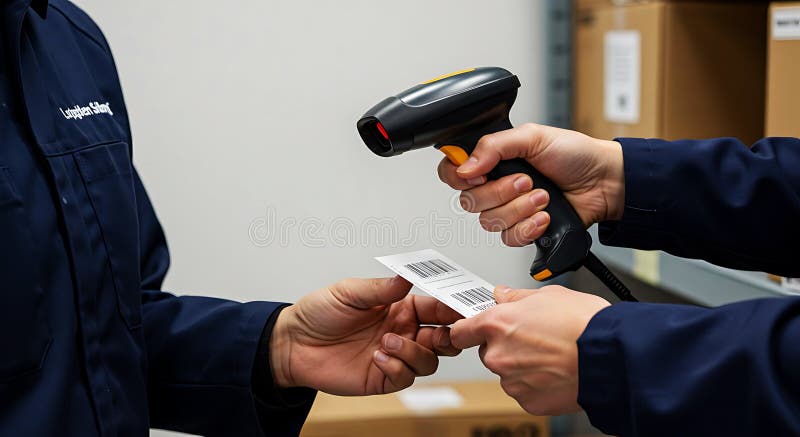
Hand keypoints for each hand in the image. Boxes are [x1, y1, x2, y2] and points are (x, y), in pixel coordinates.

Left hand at [270, 276, 461, 394]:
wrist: (292, 345)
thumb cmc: (318, 313)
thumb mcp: (348, 292)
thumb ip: (381, 288)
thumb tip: (407, 276)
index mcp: (400, 308)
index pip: (437, 307)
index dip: (453, 306)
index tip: (463, 306)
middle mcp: (402, 332)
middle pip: (443, 337)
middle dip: (449, 335)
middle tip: (440, 332)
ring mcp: (394, 356)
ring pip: (429, 360)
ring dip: (414, 352)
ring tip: (387, 342)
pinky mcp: (382, 378)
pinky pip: (405, 377)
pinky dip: (398, 368)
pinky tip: (378, 358)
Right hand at [437, 123, 624, 245]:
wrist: (605, 183)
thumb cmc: (575, 155)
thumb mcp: (533, 136)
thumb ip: (494, 146)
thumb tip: (466, 165)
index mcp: (493, 160)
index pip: (453, 172)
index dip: (457, 176)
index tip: (479, 174)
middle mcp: (496, 186)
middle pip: (469, 201)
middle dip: (500, 192)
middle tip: (526, 181)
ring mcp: (509, 210)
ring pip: (489, 222)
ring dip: (519, 209)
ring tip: (543, 196)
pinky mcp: (524, 231)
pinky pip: (509, 238)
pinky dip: (529, 227)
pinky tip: (545, 217)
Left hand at [451, 285, 609, 414]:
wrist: (610, 357)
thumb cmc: (584, 324)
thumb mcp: (549, 295)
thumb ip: (517, 297)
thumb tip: (502, 295)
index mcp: (497, 325)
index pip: (461, 331)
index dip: (469, 329)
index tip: (475, 329)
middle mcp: (499, 356)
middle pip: (488, 352)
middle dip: (505, 346)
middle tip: (534, 339)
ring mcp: (513, 382)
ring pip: (508, 373)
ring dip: (522, 367)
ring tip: (552, 356)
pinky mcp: (529, 402)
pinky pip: (525, 391)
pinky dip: (537, 385)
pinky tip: (557, 372)